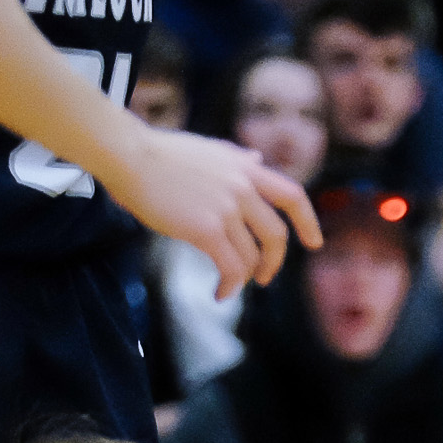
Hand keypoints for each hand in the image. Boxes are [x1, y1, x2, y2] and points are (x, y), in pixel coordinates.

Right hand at [110, 127, 321, 297]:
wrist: (128, 154)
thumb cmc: (159, 153)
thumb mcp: (209, 148)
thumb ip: (236, 158)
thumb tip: (257, 159)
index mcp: (246, 167)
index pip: (292, 195)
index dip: (308, 222)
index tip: (314, 243)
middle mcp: (243, 186)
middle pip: (276, 235)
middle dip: (274, 261)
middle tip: (264, 277)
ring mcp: (227, 208)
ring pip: (251, 256)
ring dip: (244, 277)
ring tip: (229, 284)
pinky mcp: (206, 228)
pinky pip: (231, 268)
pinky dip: (229, 286)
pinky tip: (219, 293)